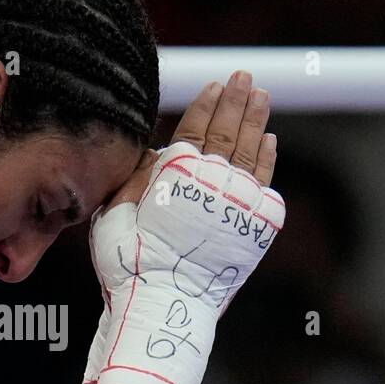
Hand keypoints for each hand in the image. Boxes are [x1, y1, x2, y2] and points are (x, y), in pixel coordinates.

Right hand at [76, 72, 285, 383]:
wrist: (164, 306)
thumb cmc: (129, 265)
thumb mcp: (114, 214)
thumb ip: (135, 177)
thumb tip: (156, 151)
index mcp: (176, 176)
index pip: (195, 129)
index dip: (206, 105)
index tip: (216, 85)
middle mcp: (211, 182)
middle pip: (227, 133)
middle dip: (237, 101)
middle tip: (246, 78)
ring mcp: (237, 203)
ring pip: (251, 152)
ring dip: (256, 121)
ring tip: (262, 97)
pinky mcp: (255, 226)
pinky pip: (265, 183)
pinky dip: (267, 159)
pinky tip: (269, 141)